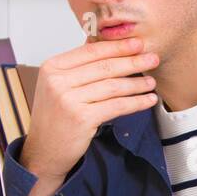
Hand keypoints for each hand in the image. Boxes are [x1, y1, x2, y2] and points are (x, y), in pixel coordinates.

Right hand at [20, 37, 159, 185]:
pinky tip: (148, 100)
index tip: (137, 43)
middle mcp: (57, 81)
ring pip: (113, 86)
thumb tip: (105, 44)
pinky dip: (136, 102)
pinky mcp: (82, 118)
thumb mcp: (57, 86)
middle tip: (152, 58)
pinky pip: (116, 106)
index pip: (91, 51)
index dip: (117, 47)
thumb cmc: (54, 118)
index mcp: (52, 67)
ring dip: (137, 83)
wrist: (44, 151)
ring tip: (151, 82)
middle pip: (104, 67)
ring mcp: (68, 100)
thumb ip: (78, 66)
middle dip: (132, 61)